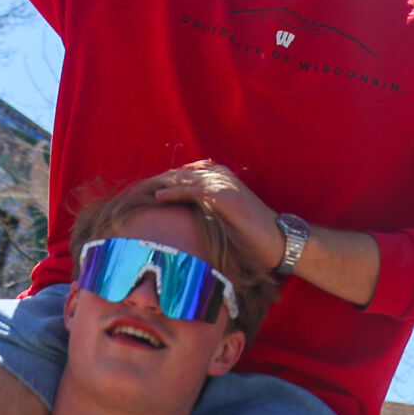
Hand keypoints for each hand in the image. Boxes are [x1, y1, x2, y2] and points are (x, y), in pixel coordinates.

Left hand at [152, 161, 282, 272]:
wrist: (278, 240)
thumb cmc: (251, 233)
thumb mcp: (224, 215)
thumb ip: (205, 208)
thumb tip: (181, 217)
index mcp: (219, 175)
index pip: (182, 174)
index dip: (162, 182)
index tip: (142, 193)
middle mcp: (219, 174)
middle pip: (178, 174)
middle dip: (156, 182)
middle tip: (134, 193)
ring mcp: (222, 183)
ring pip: (182, 179)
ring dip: (159, 185)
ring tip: (139, 194)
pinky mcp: (223, 196)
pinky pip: (192, 191)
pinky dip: (173, 193)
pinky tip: (158, 199)